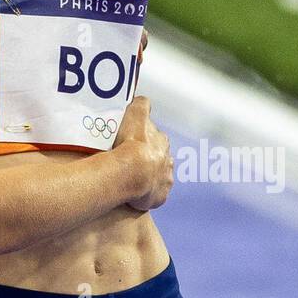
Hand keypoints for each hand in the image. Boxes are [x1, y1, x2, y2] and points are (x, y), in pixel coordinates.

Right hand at [111, 95, 174, 211]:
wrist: (132, 172)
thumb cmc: (132, 143)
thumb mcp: (135, 115)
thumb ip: (141, 105)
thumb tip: (143, 100)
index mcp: (162, 142)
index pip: (157, 139)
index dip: (145, 140)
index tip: (134, 143)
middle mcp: (167, 161)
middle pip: (159, 159)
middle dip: (148, 160)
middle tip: (130, 161)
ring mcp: (164, 181)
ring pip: (157, 178)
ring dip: (148, 177)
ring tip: (130, 178)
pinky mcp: (159, 197)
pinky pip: (153, 196)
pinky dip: (145, 195)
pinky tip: (133, 193)